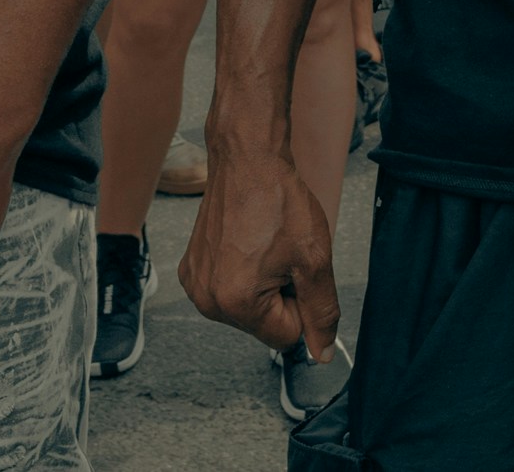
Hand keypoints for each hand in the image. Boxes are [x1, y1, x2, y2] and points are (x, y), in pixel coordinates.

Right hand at [180, 131, 338, 358]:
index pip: (286, 337)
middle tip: (281, 254)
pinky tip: (246, 242)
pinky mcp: (191, 269)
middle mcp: (206, 300)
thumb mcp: (314, 260)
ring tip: (264, 246)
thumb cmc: (280, 201)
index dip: (302, 305)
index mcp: (235, 302)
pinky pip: (229, 291)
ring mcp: (194, 285)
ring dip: (263, 285)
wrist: (247, 158)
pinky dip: (244, 273)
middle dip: (281, 295)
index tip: (296, 269)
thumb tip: (322, 354)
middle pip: (264, 325)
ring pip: (247, 309)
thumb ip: (321, 312)